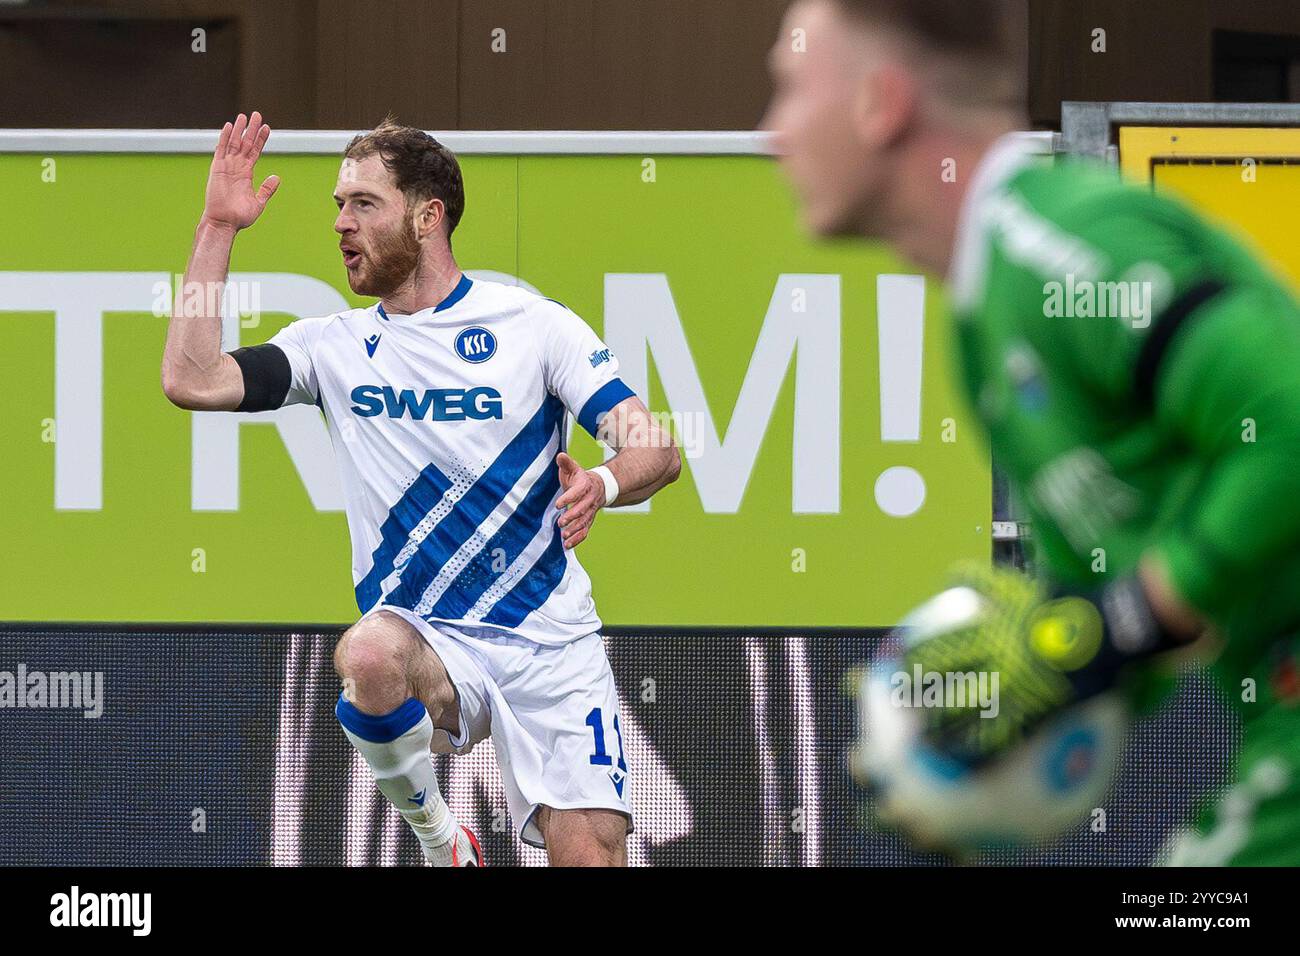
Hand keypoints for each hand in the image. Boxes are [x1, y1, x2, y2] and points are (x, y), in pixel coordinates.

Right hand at [202, 112, 279, 232]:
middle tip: (257, 114)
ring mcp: (227, 166)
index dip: (261, 139)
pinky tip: (230, 126)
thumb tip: (276, 177)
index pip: (255, 152)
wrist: (225, 222)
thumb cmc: (240, 216)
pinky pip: (222, 149)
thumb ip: (267, 189)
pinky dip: (225, 137)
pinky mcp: (217, 168)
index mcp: (246, 174)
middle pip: (245, 143)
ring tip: (245, 115)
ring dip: (240, 129)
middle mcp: (236, 167)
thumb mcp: (259, 202)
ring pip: (234, 142)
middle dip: (252, 129)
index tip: (267, 127)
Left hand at [554, 452, 605, 548]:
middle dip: (572, 516)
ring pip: (585, 522)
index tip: (558, 504)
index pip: (578, 492)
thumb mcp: (573, 468)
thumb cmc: (580, 478)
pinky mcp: (588, 521)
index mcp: (585, 485)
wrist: (598, 487)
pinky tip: (567, 545)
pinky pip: (585, 531)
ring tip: (564, 536)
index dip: (569, 497)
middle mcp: (590, 499)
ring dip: (575, 530)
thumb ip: (566, 462)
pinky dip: (577, 539)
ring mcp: (590, 511)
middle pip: (583, 509)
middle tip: (561, 523)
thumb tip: (560, 456)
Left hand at [899, 564, 1096, 764]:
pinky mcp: (1036, 710)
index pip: (940, 648)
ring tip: (924, 739)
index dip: (914, 661)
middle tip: (901, 707)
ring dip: (944, 728)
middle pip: (948, 683)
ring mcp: (1016, 689)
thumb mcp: (1019, 586)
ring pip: (970, 713)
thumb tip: (953, 573)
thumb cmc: (1062, 605)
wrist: (1105, 633)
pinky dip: (984, 745)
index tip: (896, 668)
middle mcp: (996, 662)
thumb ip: (983, 580)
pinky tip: (968, 755)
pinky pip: (1005, 733)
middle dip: (919, 696)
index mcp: (988, 632)